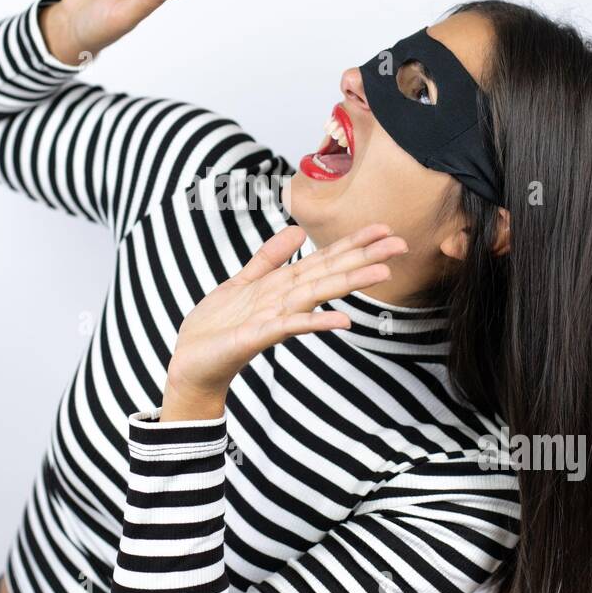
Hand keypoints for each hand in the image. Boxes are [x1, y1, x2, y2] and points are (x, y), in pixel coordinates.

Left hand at [161, 224, 408, 421]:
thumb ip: (269, 257)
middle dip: (364, 258)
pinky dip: (315, 323)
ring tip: (382, 273)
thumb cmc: (216, 327)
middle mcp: (286, 302)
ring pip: (316, 295)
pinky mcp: (256, 337)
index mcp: (283, 286)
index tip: (384, 229)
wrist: (190, 363)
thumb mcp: (243, 282)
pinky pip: (289, 327)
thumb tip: (297, 230)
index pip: (324, 260)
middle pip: (329, 274)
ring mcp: (274, 319)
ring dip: (349, 283)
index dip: (353, 243)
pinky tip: (343, 321)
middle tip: (401, 245)